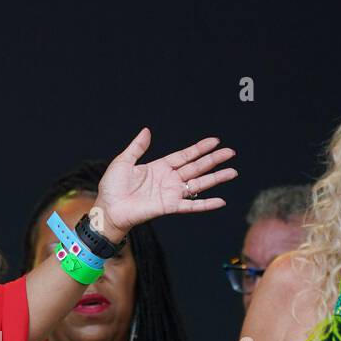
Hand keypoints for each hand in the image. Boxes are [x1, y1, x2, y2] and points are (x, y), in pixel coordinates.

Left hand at [92, 130, 236, 237]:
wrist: (108, 209)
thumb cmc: (112, 188)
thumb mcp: (123, 162)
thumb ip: (137, 148)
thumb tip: (146, 131)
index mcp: (160, 167)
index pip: (185, 155)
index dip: (200, 148)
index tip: (215, 141)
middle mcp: (169, 179)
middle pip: (196, 167)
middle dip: (214, 159)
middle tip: (231, 153)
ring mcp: (171, 193)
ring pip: (198, 184)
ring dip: (216, 178)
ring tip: (232, 172)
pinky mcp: (169, 207)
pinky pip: (191, 205)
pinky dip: (205, 204)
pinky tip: (220, 201)